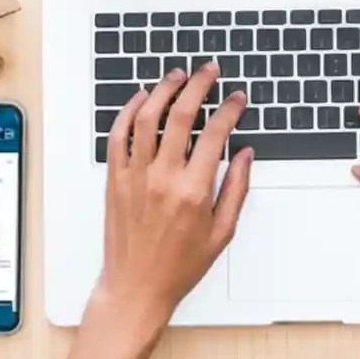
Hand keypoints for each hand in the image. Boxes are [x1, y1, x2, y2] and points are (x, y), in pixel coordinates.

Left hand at [97, 63, 253, 319]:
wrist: (136, 288)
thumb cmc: (178, 266)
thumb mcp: (222, 232)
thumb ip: (236, 188)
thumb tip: (244, 154)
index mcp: (193, 191)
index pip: (215, 133)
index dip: (229, 109)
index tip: (236, 98)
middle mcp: (162, 178)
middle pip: (180, 115)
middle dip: (198, 85)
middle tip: (208, 71)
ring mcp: (135, 176)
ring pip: (146, 117)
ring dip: (163, 89)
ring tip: (177, 75)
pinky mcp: (115, 179)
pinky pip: (118, 135)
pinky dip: (129, 111)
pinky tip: (141, 98)